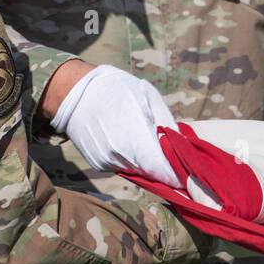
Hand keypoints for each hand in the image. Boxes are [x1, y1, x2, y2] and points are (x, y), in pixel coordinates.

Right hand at [49, 65, 182, 187]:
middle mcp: (121, 157)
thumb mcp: (150, 98)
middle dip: (164, 168)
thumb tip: (183, 146)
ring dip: (146, 164)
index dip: (178, 174)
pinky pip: (122, 166)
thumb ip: (168, 125)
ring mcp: (108, 162)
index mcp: (137, 140)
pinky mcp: (98, 163)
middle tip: (174, 157)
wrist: (75, 93)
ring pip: (137, 172)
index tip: (188, 172)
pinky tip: (128, 141)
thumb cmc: (118, 89)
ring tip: (149, 143)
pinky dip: (130, 159)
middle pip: (151, 174)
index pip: (164, 172)